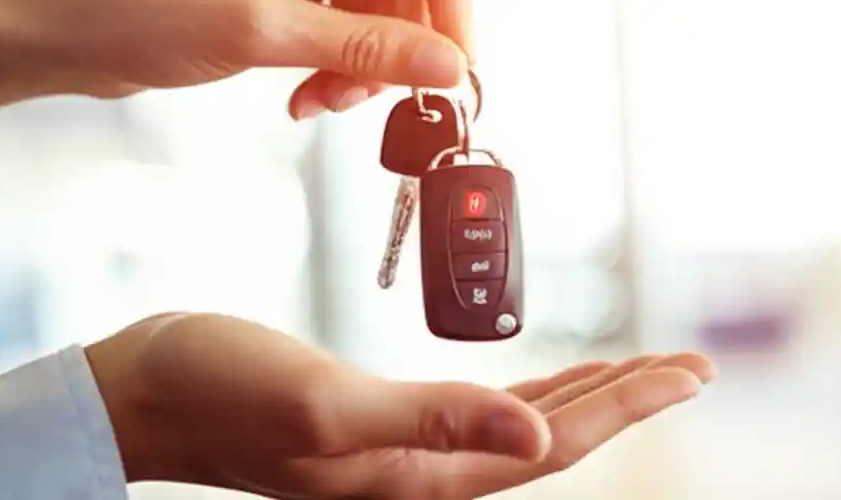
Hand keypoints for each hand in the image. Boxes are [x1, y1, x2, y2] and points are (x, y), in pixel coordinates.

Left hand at [29, 0, 471, 117]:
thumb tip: (447, 67)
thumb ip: (362, 48)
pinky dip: (335, 64)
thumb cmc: (133, 3)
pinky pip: (340, 24)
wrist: (61, 32)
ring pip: (373, 5)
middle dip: (398, 39)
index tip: (456, 59)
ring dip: (363, 62)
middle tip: (389, 94)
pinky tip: (306, 95)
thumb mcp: (260, 30)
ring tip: (326, 99)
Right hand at [85, 313, 715, 498]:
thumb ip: (429, 423)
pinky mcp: (379, 419)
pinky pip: (478, 408)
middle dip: (628, 401)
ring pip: (521, 424)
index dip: (628, 409)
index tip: (690, 373)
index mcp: (415, 476)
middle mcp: (417, 471)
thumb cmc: (217, 392)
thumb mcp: (322, 403)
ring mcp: (398, 448)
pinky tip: (545, 381)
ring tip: (643, 369)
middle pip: (551, 439)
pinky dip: (528, 389)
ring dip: (588, 395)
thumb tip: (535, 445)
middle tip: (694, 365)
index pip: (552, 445)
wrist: (145, 389)